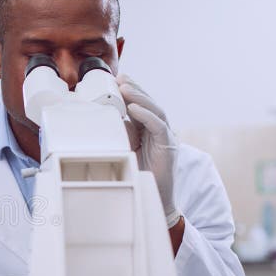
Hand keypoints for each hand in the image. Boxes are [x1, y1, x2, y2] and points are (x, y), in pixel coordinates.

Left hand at [117, 74, 180, 228]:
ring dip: (139, 97)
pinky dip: (146, 115)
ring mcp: (165, 137)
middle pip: (149, 103)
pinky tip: (134, 108)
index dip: (130, 91)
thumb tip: (106, 119)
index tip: (116, 79)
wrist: (152, 197)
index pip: (140, 105)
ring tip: (125, 88)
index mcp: (147, 129)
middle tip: (120, 77)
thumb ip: (120, 134)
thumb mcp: (123, 148)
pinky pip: (158, 126)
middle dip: (134, 89)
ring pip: (155, 110)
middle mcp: (158, 130)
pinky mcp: (169, 146)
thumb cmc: (137, 173)